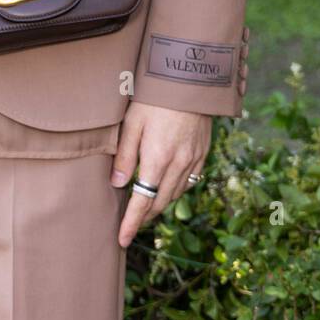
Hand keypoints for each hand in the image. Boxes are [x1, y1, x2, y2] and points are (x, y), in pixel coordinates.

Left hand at [111, 102, 211, 247]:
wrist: (189, 79)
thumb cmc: (154, 98)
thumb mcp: (132, 123)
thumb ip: (124, 156)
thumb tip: (118, 185)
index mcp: (157, 159)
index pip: (142, 201)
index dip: (131, 223)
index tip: (122, 239)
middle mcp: (178, 165)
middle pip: (160, 203)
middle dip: (144, 218)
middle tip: (131, 227)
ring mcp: (193, 160)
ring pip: (176, 195)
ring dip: (160, 206)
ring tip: (145, 211)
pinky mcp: (202, 153)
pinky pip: (189, 182)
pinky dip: (176, 191)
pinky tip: (167, 189)